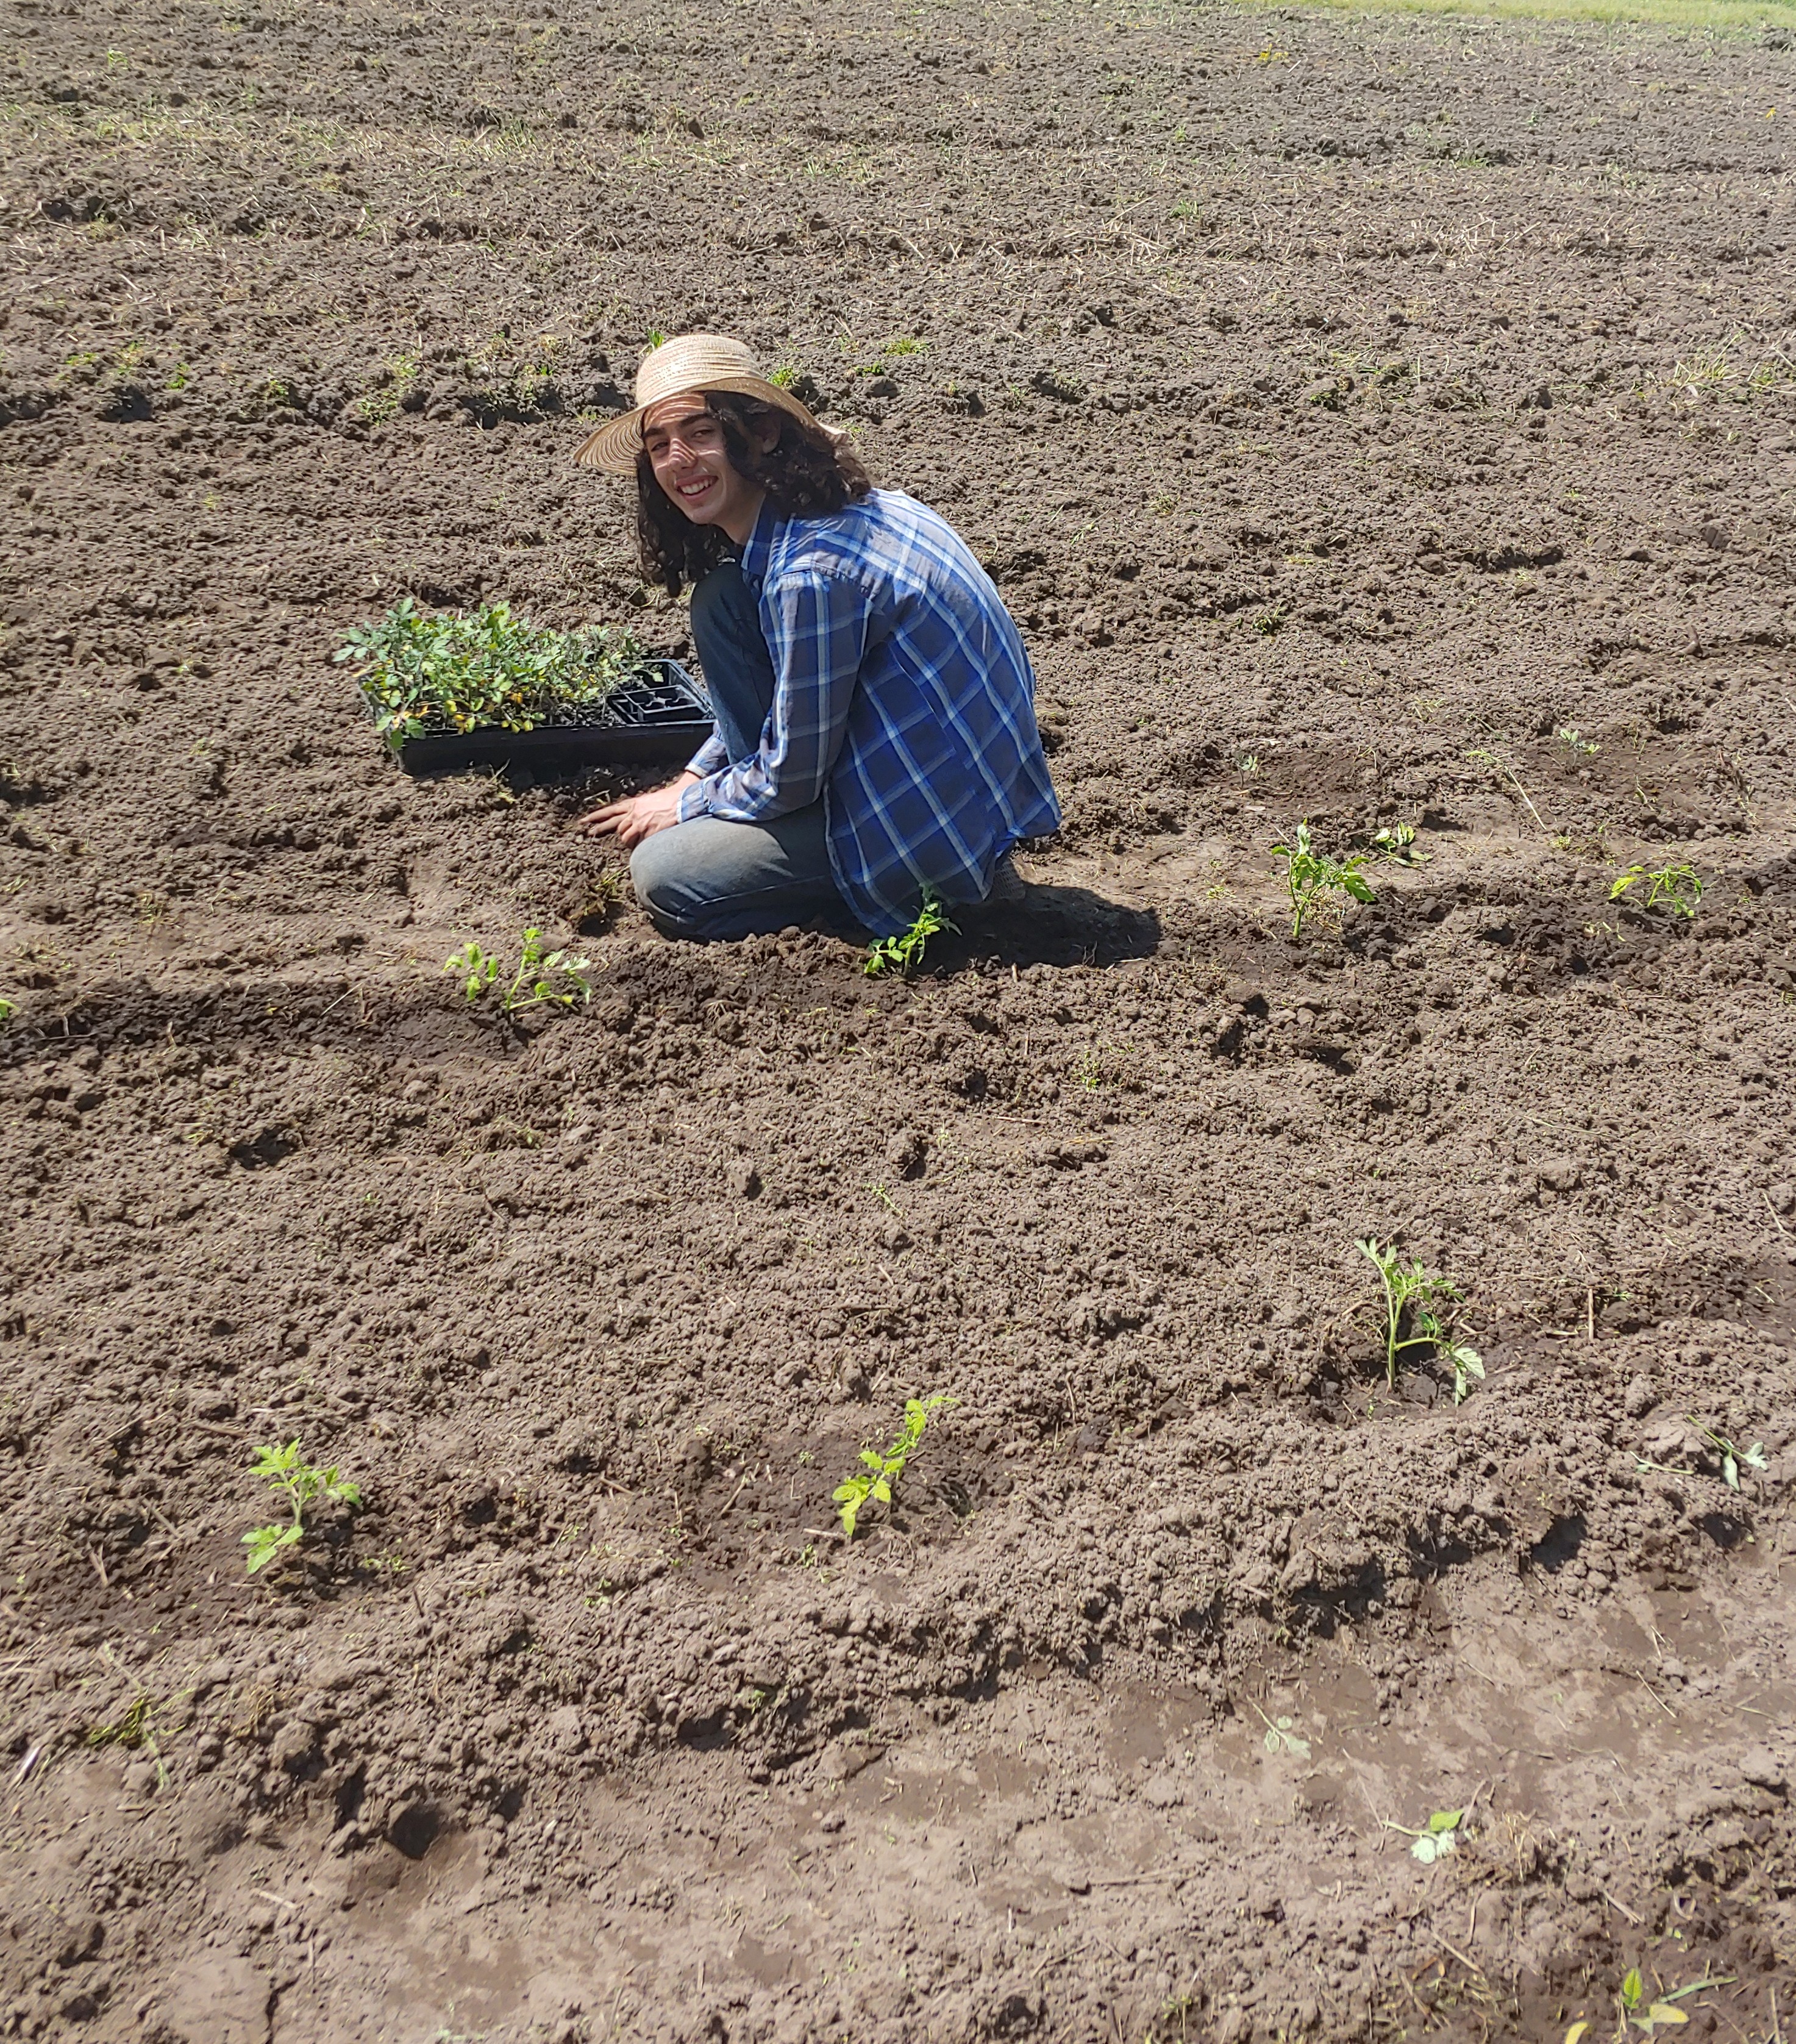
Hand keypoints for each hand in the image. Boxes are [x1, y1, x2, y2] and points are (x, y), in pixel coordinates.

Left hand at [573, 774, 694, 849]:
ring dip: (631, 841)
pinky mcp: (648, 832)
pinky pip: (639, 844)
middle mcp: (633, 814)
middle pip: (616, 827)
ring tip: (639, 840)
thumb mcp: (651, 801)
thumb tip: (638, 818)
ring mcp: (640, 824)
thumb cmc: (671, 800)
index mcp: (634, 804)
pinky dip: (642, 845)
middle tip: (590, 835)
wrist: (683, 801)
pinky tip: (648, 842)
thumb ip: (641, 810)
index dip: (596, 816)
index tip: (584, 821)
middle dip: (608, 832)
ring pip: (625, 838)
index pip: (610, 811)